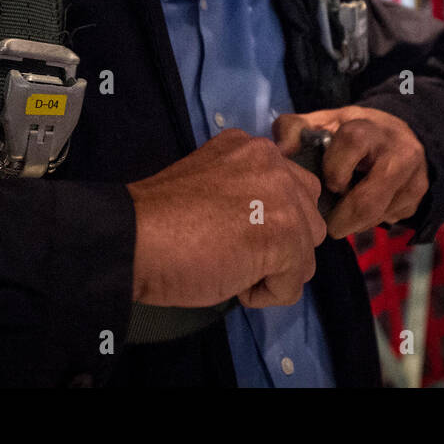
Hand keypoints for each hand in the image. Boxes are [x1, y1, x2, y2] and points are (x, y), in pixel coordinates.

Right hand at [126, 128, 325, 309]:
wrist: (136, 238)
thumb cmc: (161, 219)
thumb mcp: (213, 183)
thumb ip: (246, 189)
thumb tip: (266, 222)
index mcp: (254, 148)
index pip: (290, 188)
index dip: (268, 219)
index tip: (234, 230)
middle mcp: (274, 164)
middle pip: (307, 217)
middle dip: (281, 243)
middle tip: (237, 253)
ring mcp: (284, 199)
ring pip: (305, 252)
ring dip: (275, 270)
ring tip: (233, 268)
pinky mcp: (284, 237)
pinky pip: (293, 284)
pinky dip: (264, 295)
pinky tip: (232, 282)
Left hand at [272, 106, 428, 238]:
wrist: (398, 134)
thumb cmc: (351, 132)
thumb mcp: (324, 122)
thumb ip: (296, 129)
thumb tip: (281, 150)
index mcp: (369, 127)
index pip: (352, 142)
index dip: (335, 168)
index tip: (329, 181)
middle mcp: (398, 151)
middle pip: (368, 200)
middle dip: (342, 219)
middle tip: (329, 225)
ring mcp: (414, 176)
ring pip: (378, 216)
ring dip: (355, 223)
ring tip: (343, 215)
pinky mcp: (419, 197)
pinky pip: (390, 219)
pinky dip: (370, 222)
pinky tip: (363, 211)